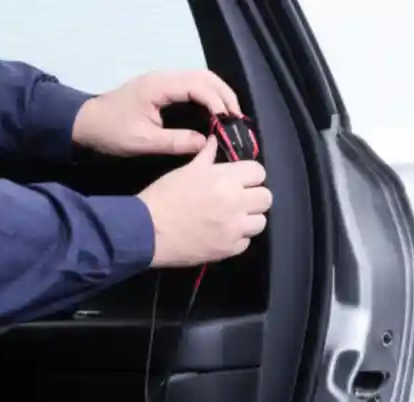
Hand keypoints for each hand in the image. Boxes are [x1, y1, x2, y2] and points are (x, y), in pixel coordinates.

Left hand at [73, 70, 240, 156]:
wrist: (86, 124)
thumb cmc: (111, 133)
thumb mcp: (143, 142)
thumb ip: (176, 142)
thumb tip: (205, 144)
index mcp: (159, 86)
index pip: (198, 86)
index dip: (218, 103)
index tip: (229, 124)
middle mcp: (164, 78)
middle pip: (205, 77)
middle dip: (225, 96)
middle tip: (238, 120)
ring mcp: (164, 81)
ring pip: (201, 79)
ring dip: (219, 95)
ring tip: (232, 118)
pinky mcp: (163, 88)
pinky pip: (193, 86)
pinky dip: (209, 97)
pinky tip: (216, 115)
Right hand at [139, 138, 271, 267]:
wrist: (148, 231)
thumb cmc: (164, 196)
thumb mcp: (185, 171)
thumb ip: (206, 157)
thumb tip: (214, 141)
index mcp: (226, 179)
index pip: (259, 172)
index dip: (251, 175)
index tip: (241, 180)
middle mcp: (236, 203)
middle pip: (266, 197)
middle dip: (254, 196)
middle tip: (239, 199)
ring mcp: (235, 228)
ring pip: (260, 221)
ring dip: (249, 219)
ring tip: (232, 218)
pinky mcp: (229, 249)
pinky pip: (246, 242)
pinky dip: (237, 238)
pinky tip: (222, 233)